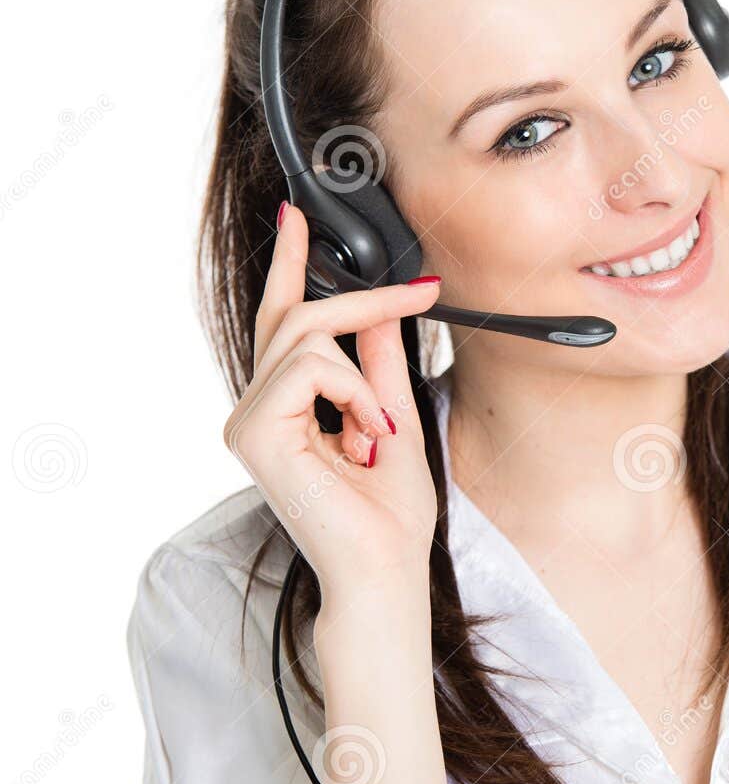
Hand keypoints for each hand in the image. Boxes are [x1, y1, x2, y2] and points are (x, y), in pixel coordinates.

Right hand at [222, 201, 441, 601]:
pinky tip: (364, 438)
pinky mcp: (254, 431)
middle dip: (364, 297)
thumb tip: (381, 308)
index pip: (283, 322)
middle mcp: (257, 409)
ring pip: (310, 336)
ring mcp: (249, 420)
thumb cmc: (389, 512)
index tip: (299, 217)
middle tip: (423, 293)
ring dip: (366, 380)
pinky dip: (355, 395)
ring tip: (378, 432)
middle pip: (297, 316)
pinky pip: (312, 367)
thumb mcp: (394, 415)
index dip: (289, 263)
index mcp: (286, 407)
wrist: (386, 566)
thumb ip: (380, 361)